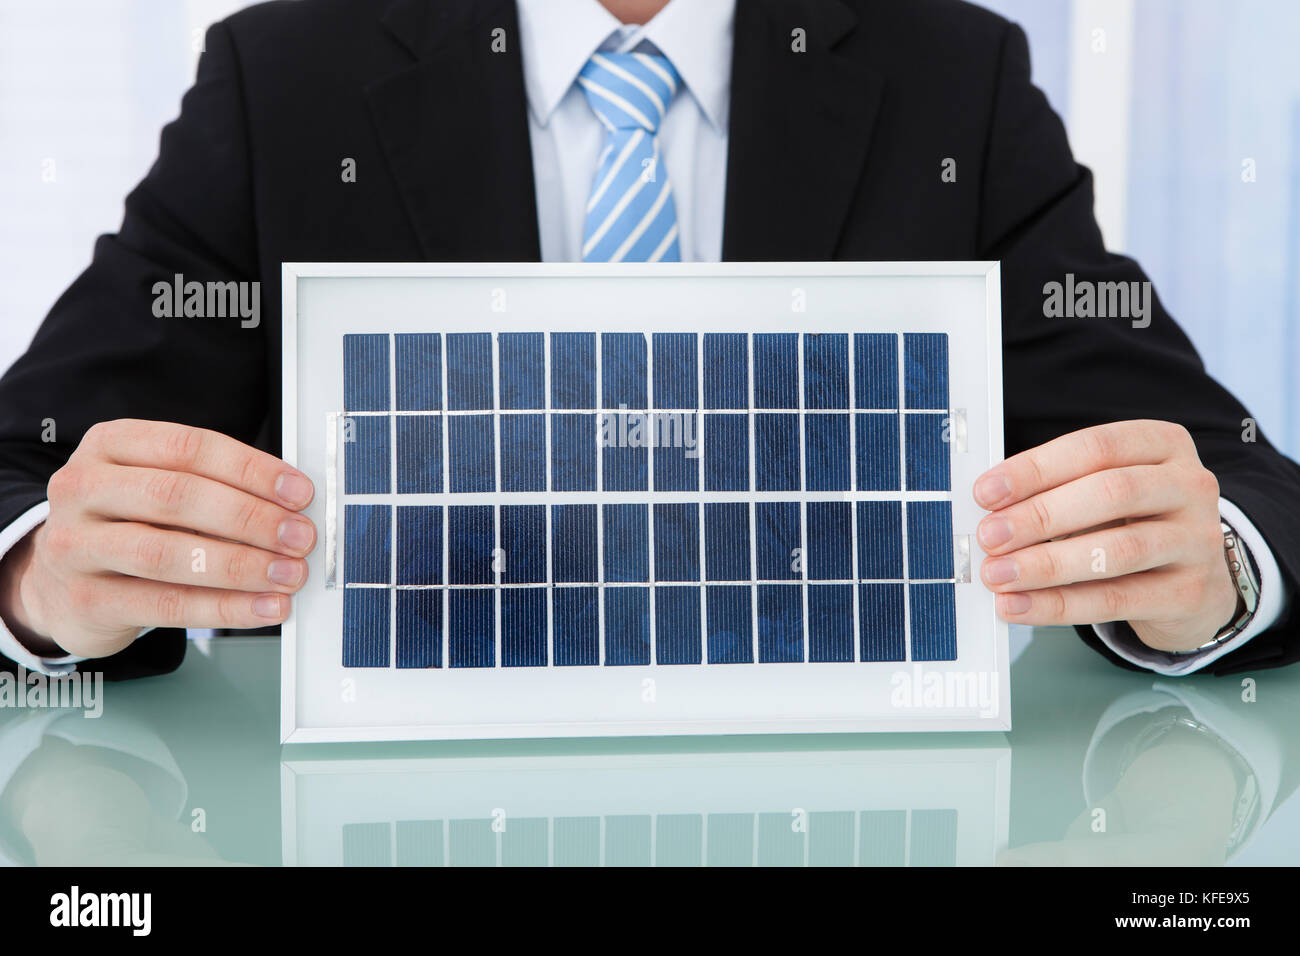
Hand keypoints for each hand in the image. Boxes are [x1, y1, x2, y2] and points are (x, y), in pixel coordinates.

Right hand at [0, 419, 315, 659]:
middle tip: (300, 537)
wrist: (62, 583)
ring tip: (288, 575)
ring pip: (167, 553)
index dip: (251, 470)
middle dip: (251, 518)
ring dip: (240, 565)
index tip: (299, 493)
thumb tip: (293, 506)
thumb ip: (216, 486)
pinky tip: (264, 607)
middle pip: (177, 496)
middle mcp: (84, 487)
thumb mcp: (159, 487)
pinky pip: (166, 604)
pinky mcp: (86, 599)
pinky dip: (224, 607)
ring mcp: (76, 544)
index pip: (190, 447)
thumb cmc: (131, 524)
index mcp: (110, 444)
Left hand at [973, 420, 1238, 652]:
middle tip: (989, 536)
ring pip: (1117, 550)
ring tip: (997, 574)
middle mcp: (1191, 486)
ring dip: (1046, 564)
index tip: (985, 492)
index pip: (1096, 448)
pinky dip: (1059, 605)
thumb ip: (1056, 491)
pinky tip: (1018, 605)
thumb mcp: (1103, 492)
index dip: (1036, 469)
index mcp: (1164, 445)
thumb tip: (989, 511)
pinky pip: (1117, 600)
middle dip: (1039, 516)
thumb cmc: (1132, 523)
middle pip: (1110, 493)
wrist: (1195, 582)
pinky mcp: (1191, 593)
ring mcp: (1198, 540)